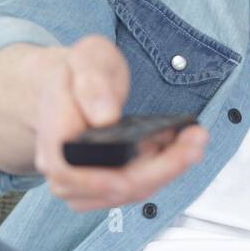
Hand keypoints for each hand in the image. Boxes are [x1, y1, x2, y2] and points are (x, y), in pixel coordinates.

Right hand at [31, 35, 207, 211]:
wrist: (68, 86)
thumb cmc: (77, 72)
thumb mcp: (85, 59)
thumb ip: (92, 83)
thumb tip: (105, 117)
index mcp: (53, 136)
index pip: (70, 170)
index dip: (105, 179)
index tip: (146, 160)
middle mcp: (61, 168)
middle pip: (113, 186)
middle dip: (162, 167)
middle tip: (196, 140)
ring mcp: (81, 183)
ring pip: (130, 191)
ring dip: (168, 169)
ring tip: (194, 140)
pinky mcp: (102, 186)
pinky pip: (136, 187)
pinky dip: (162, 169)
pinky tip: (179, 147)